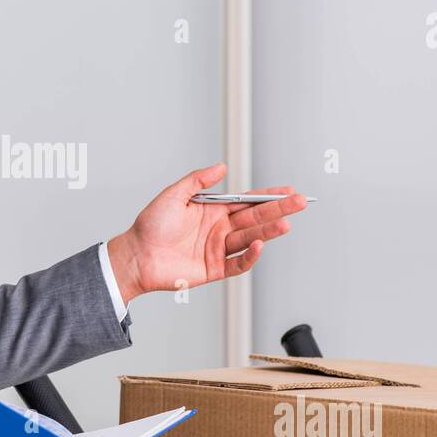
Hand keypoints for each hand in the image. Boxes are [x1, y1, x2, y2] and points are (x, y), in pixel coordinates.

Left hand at [106, 161, 307, 303]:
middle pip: (254, 218)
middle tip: (300, 202)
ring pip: (250, 239)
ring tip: (286, 223)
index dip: (268, 195)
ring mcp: (217, 250)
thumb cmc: (150, 225)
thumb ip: (198, 180)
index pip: (247, 201)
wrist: (136, 256)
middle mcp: (218, 229)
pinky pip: (237, 263)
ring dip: (268, 230)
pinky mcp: (213, 270)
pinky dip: (250, 256)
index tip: (288, 190)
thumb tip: (221, 166)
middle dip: (278, 210)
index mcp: (212, 210)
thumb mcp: (173, 195)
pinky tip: (259, 245)